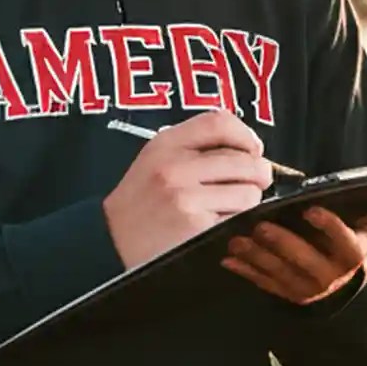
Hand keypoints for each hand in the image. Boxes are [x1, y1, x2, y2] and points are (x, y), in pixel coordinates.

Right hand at [103, 110, 272, 269]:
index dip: (246, 135)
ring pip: (249, 193)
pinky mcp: (196, 227)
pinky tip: (214, 228)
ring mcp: (185, 198)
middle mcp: (175, 167)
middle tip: (247, 186)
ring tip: (223, 209)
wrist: (110, 243)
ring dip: (246, 204)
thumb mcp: (155, 160)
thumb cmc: (141, 203)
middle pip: (245, 160)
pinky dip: (235, 225)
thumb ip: (194, 147)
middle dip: (256, 176)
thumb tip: (251, 149)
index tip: (253, 150)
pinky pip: (239, 220)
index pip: (219, 122)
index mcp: (165, 144)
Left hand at [220, 186, 366, 304]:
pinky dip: (244, 270)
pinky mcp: (283, 293)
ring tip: (235, 237)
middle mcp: (329, 275)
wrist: (342, 286)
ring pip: (278, 273)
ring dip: (256, 256)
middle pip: (304, 260)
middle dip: (281, 242)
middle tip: (259, 224)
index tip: (310, 208)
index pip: (344, 242)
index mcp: (352, 255)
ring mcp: (304, 288)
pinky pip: (262, 283)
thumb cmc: (354, 243)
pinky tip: (226, 257)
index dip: (328, 227)